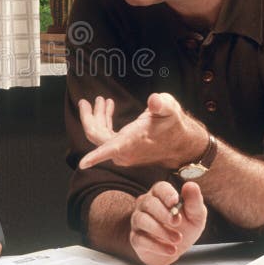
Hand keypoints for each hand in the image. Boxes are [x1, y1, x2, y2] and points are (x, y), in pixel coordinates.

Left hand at [78, 92, 205, 169]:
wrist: (181, 143)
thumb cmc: (174, 124)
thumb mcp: (170, 110)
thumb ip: (162, 104)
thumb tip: (154, 100)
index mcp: (132, 142)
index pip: (110, 150)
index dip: (95, 157)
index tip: (82, 164)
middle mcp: (125, 151)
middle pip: (96, 136)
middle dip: (88, 117)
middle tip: (85, 101)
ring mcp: (122, 152)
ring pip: (99, 136)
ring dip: (97, 117)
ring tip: (101, 100)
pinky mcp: (123, 150)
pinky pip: (105, 137)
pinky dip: (104, 121)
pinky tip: (108, 108)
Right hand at [130, 181, 206, 264]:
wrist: (175, 249)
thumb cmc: (186, 227)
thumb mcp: (196, 215)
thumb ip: (194, 201)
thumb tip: (191, 185)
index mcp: (161, 195)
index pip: (160, 188)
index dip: (167, 194)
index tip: (175, 202)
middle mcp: (146, 205)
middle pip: (148, 203)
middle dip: (163, 213)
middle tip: (177, 222)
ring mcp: (138, 221)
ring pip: (141, 220)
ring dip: (160, 230)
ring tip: (177, 239)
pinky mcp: (135, 238)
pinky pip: (140, 239)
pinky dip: (156, 246)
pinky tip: (171, 250)